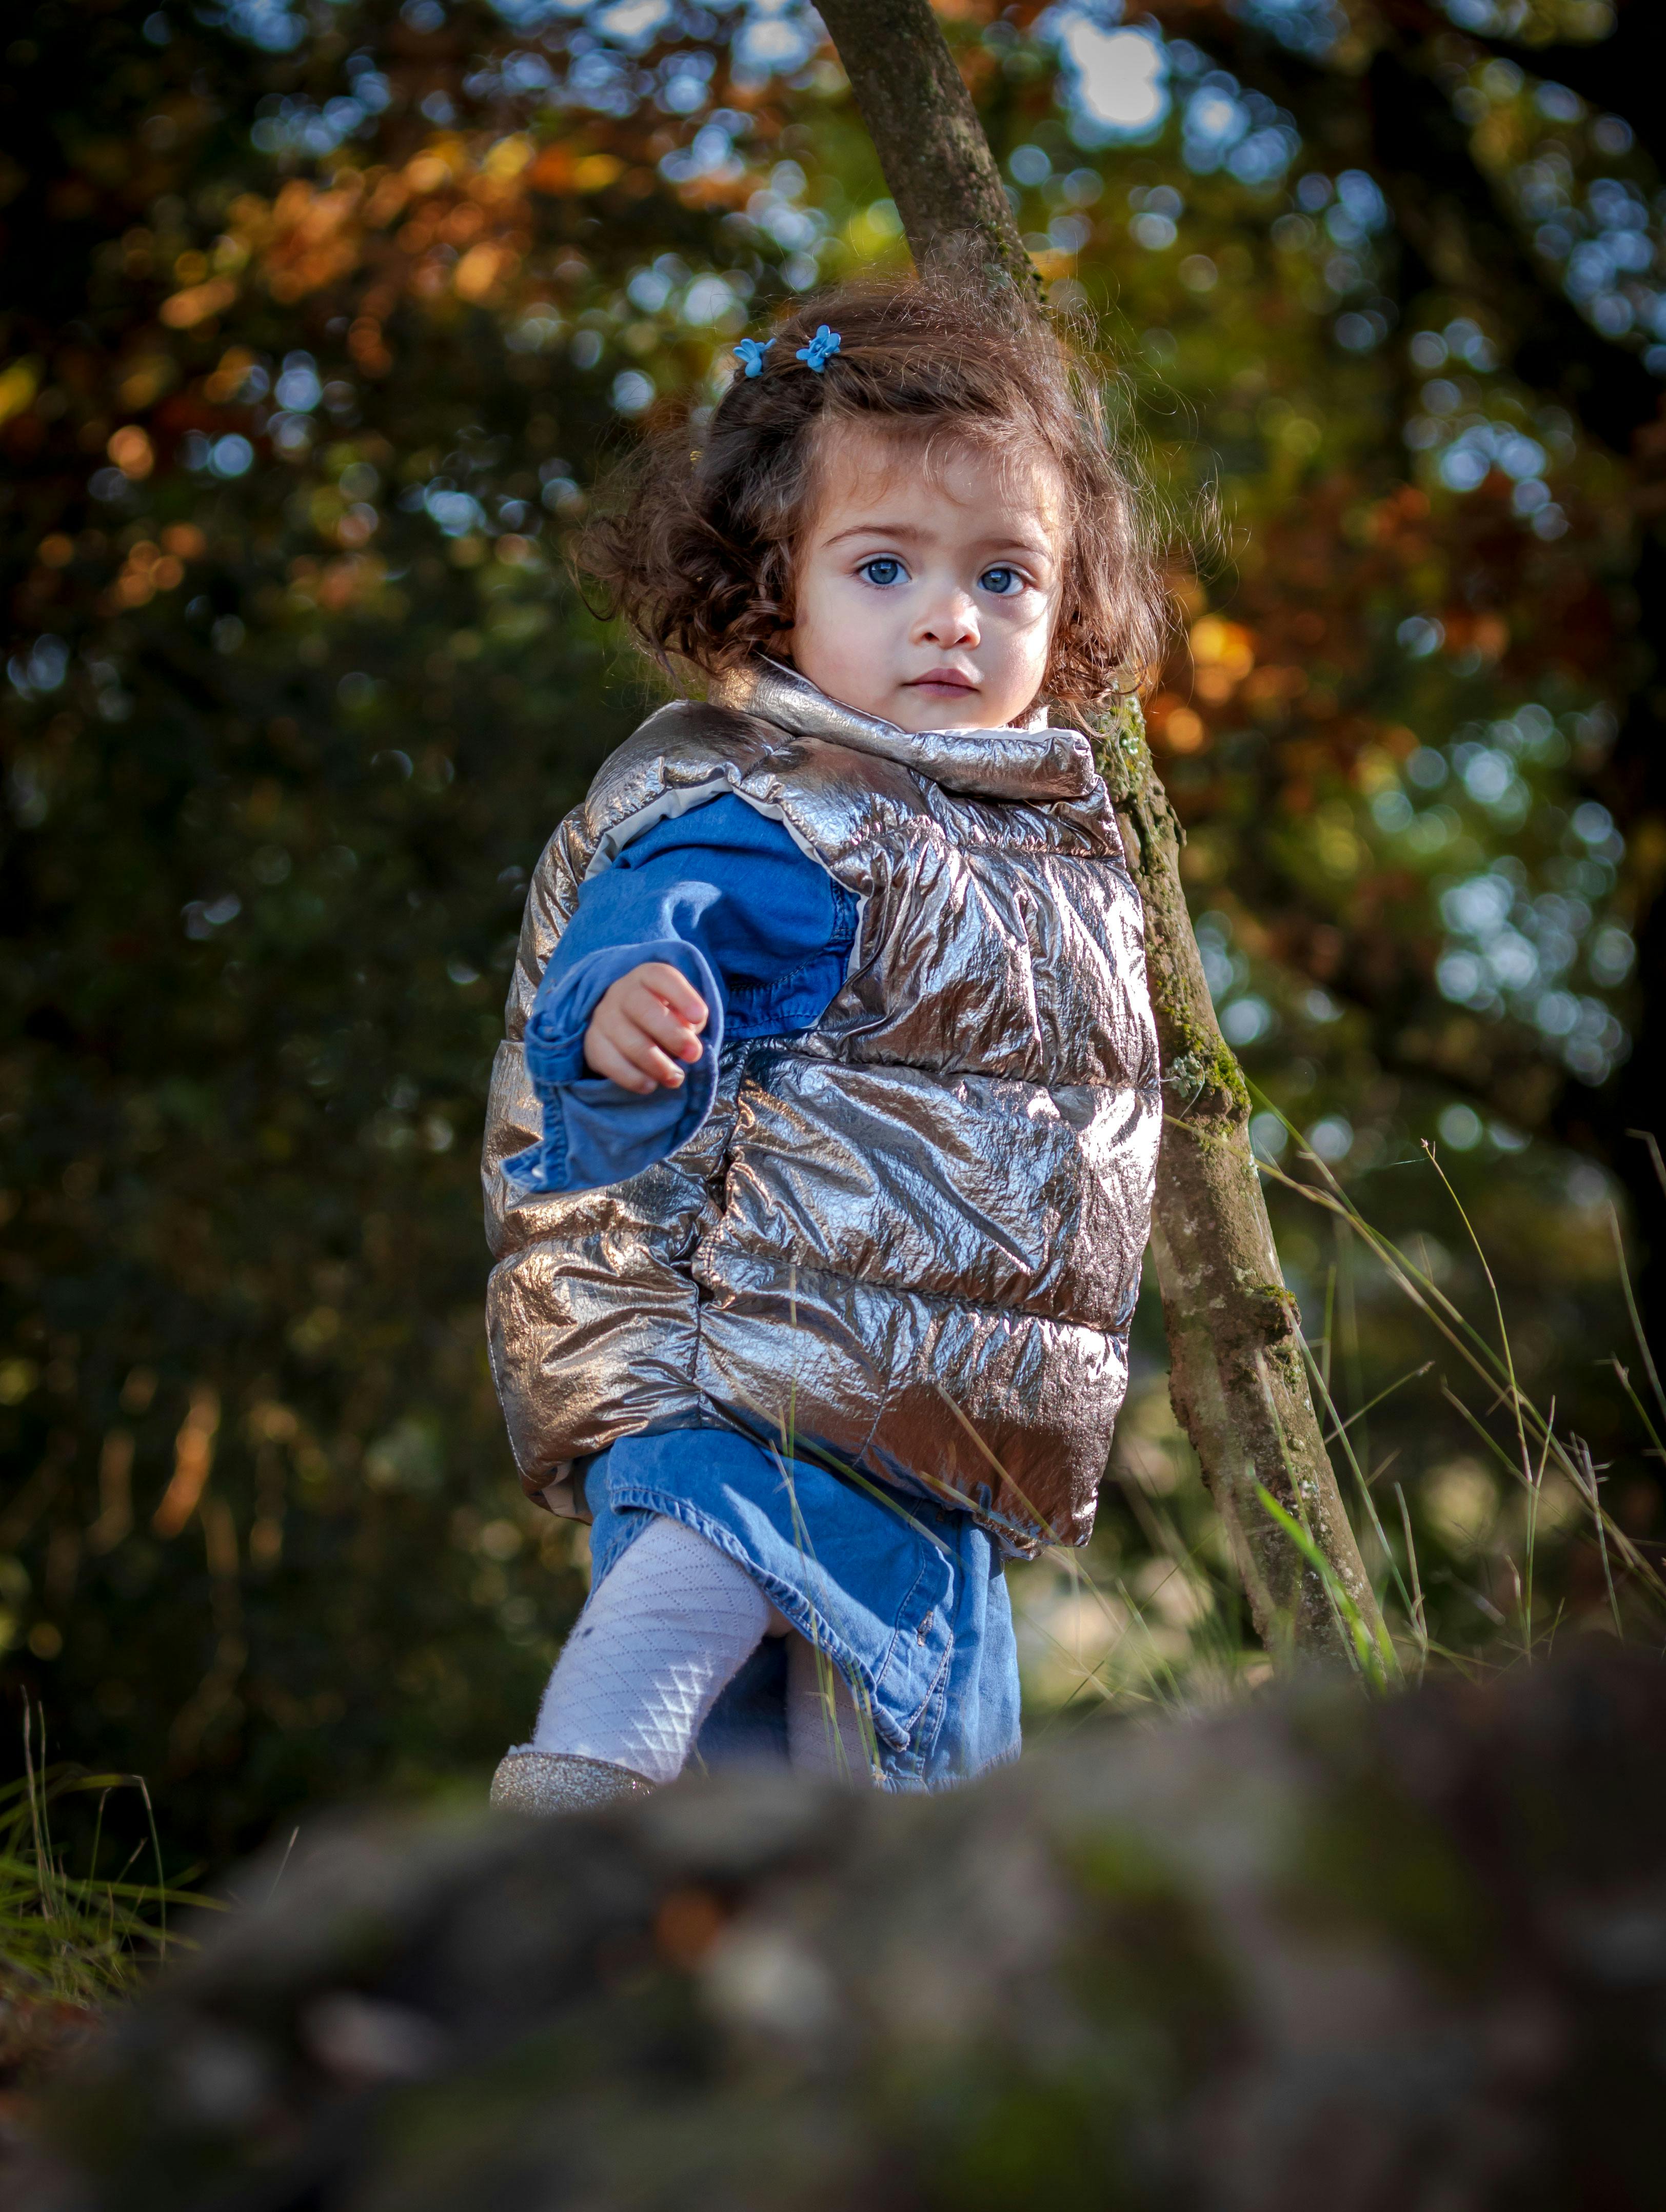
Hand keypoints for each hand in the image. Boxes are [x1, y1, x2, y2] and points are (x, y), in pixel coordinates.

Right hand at [582, 962, 708, 1093]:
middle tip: (694, 1054)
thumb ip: (690, 1020)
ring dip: (657, 1064)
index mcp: (647, 977)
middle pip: (643, 1008)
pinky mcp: (593, 1043)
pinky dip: (633, 1078)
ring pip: (629, 1041)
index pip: (662, 977)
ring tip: (676, 1078)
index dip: (682, 996)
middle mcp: (621, 992)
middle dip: (672, 1034)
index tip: (699, 1016)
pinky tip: (651, 1085)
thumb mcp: (680, 1010)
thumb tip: (689, 1036)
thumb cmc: (662, 1016)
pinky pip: (611, 1063)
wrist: (622, 1024)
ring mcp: (604, 1017)